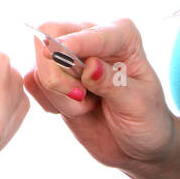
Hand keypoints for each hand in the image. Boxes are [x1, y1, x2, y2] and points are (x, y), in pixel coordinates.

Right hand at [23, 19, 175, 170]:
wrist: (137, 146)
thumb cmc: (147, 120)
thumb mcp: (137, 104)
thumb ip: (113, 84)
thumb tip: (90, 66)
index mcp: (121, 35)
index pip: (88, 32)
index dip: (71, 43)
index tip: (53, 54)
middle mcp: (91, 39)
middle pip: (49, 36)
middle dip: (56, 73)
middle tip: (80, 96)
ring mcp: (69, 58)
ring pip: (40, 67)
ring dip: (60, 95)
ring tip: (88, 106)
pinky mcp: (54, 79)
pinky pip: (32, 83)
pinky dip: (49, 102)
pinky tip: (75, 110)